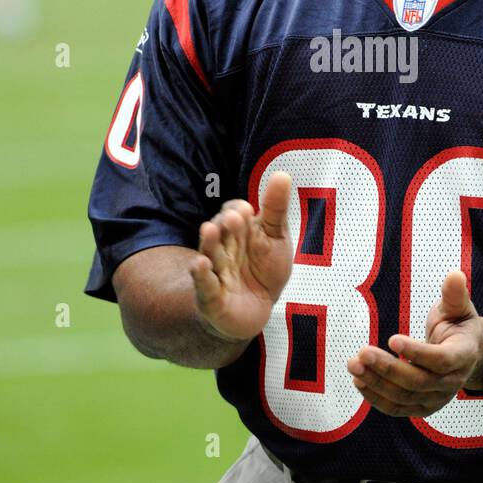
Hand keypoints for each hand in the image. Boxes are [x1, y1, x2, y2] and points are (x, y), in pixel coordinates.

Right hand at [189, 171, 292, 341]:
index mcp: (237, 231)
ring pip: (209, 254)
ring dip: (209, 242)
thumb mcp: (275, 238)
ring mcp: (215, 272)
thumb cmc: (264, 269)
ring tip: (209, 230)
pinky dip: (200, 275)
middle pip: (220, 231)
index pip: (233, 213)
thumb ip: (276, 208)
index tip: (248, 210)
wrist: (257, 309)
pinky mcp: (211, 298)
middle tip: (234, 218)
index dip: (238, 211)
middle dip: (225, 224)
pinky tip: (200, 264)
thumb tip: (283, 174)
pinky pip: (204, 285)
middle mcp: (222, 248)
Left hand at [347, 271, 482, 417]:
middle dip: (387, 368)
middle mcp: (451, 382)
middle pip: (418, 381)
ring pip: (404, 397)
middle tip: (362, 353)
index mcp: (463, 356)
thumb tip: (455, 274)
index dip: (417, 352)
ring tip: (354, 365)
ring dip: (376, 383)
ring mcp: (437, 398)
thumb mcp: (459, 308)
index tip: (391, 338)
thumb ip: (455, 294)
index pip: (441, 360)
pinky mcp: (422, 407)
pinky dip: (377, 398)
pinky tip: (360, 382)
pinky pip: (398, 408)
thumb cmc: (459, 326)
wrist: (469, 355)